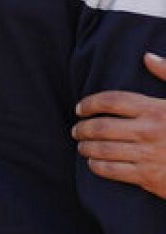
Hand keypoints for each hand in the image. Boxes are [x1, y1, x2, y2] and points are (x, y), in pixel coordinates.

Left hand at [76, 53, 165, 198]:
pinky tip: (93, 162)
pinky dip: (96, 166)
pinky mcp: (147, 176)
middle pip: (101, 127)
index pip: (112, 101)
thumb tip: (147, 57)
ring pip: (102, 150)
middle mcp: (149, 131)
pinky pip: (111, 171)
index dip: (90, 103)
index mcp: (157, 109)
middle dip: (82, 128)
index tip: (80, 108)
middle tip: (76, 129)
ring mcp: (147, 154)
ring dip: (85, 147)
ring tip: (82, 145)